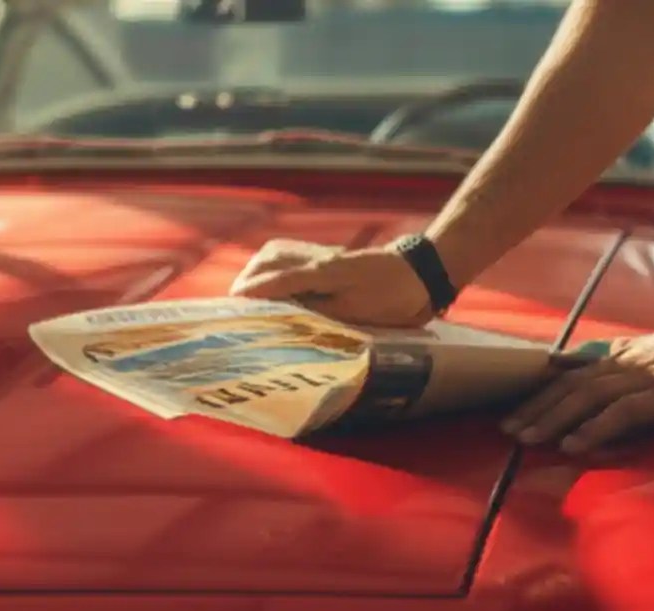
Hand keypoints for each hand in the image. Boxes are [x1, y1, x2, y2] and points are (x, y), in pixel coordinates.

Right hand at [230, 239, 433, 326]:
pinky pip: (291, 253)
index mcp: (323, 272)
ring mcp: (323, 253)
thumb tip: (286, 315)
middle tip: (235, 303)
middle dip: (248, 278)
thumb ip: (319, 312)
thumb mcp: (357, 313)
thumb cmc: (393, 298)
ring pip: (278, 251)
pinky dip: (273, 264)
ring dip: (258, 269)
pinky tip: (271, 279)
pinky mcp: (329, 255)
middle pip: (270, 258)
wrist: (421, 274)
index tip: (232, 305)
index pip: (278, 280)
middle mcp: (318, 258)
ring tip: (247, 291)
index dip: (253, 293)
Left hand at [502, 317, 653, 453]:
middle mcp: (631, 362)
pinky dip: (594, 428)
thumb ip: (634, 361)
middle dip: (537, 407)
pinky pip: (623, 413)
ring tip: (526, 438)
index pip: (577, 372)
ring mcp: (648, 377)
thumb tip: (603, 366)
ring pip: (588, 399)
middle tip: (506, 428)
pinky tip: (573, 443)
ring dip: (554, 419)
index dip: (545, 390)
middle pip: (573, 386)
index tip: (517, 406)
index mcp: (630, 354)